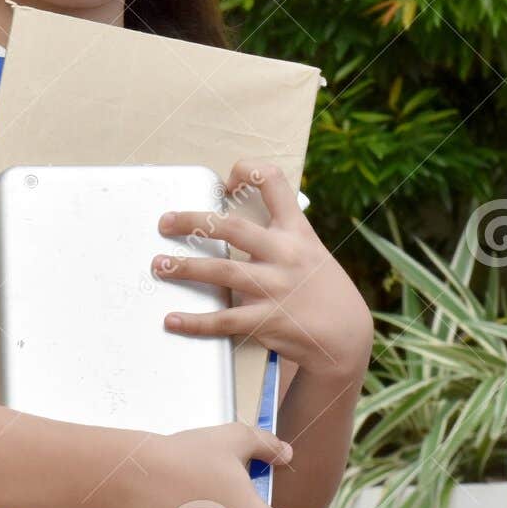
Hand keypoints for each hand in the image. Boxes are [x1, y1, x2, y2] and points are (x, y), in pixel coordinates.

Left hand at [152, 159, 372, 378]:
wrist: (347, 336)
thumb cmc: (322, 289)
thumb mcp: (311, 250)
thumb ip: (279, 234)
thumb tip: (237, 222)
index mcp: (295, 231)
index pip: (274, 183)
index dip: (248, 171)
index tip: (226, 178)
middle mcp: (285, 254)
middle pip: (233, 227)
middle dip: (192, 221)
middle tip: (164, 222)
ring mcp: (276, 287)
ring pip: (222, 271)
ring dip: (185, 267)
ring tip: (159, 265)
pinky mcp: (268, 320)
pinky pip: (225, 320)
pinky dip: (195, 322)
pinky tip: (173, 320)